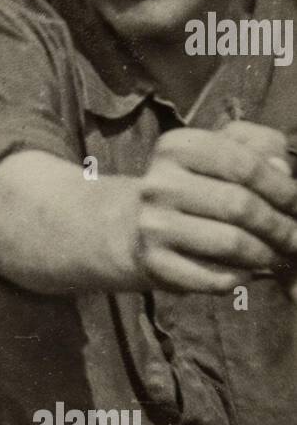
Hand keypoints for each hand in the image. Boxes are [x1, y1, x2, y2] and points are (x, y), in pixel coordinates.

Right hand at [130, 121, 296, 294]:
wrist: (144, 224)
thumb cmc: (200, 184)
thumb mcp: (226, 151)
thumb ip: (260, 148)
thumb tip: (281, 169)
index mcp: (178, 147)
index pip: (244, 165)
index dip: (283, 188)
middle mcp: (159, 184)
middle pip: (239, 206)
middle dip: (280, 226)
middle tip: (296, 238)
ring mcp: (152, 226)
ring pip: (230, 243)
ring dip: (266, 254)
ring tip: (277, 255)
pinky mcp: (154, 263)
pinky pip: (213, 277)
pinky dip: (240, 277)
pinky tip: (247, 270)